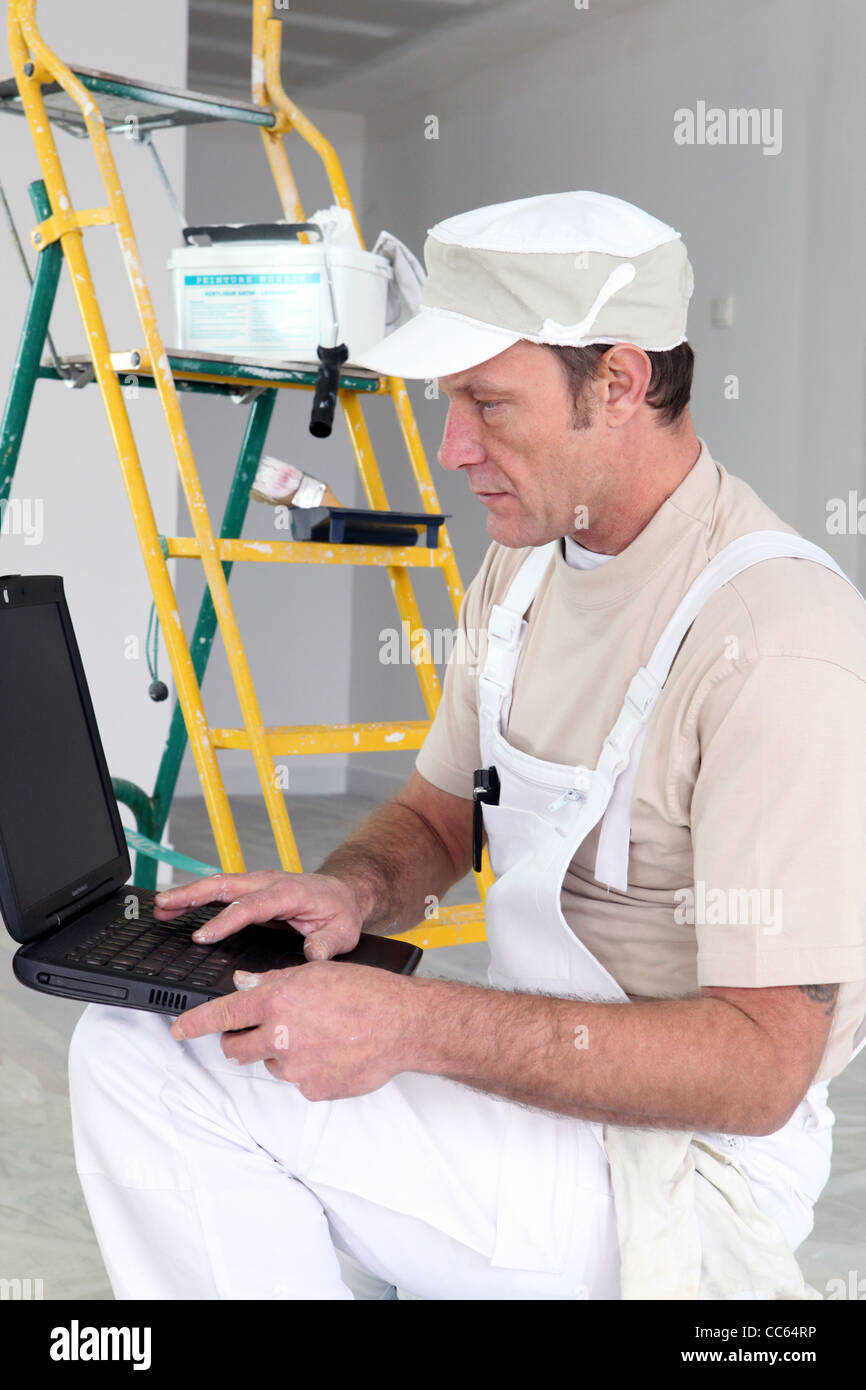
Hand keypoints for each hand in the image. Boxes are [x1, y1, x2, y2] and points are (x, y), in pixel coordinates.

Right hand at [153, 869, 364, 960]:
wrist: (344, 894)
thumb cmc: (341, 912)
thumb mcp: (343, 931)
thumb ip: (328, 943)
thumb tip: (313, 955)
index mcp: (289, 893)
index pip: (251, 906)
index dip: (225, 921)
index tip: (201, 936)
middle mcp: (270, 883)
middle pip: (226, 885)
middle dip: (193, 895)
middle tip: (164, 905)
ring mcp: (259, 884)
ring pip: (219, 884)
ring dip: (189, 893)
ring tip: (159, 905)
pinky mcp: (253, 889)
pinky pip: (222, 889)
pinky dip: (198, 895)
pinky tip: (177, 904)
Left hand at [170, 959, 416, 1100]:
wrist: (403, 1024)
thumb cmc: (367, 993)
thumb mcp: (317, 973)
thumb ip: (274, 981)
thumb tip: (245, 984)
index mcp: (277, 1000)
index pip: (223, 1013)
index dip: (194, 1023)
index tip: (178, 1029)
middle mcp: (280, 1035)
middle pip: (236, 1048)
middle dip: (239, 1041)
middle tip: (263, 1031)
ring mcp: (295, 1066)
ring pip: (270, 1063)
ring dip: (281, 1053)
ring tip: (317, 1037)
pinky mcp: (312, 1089)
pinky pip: (298, 1081)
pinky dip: (307, 1069)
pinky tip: (331, 1053)